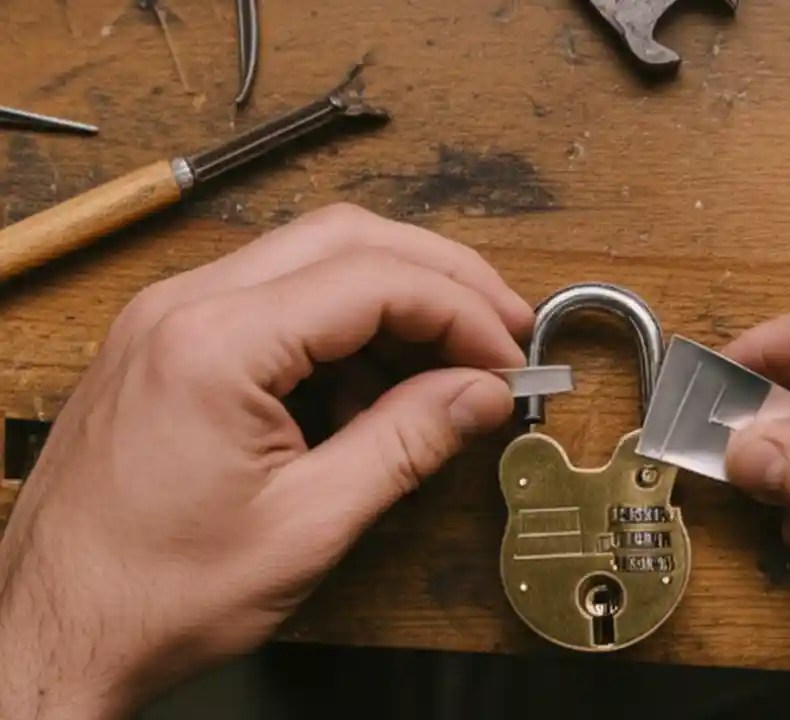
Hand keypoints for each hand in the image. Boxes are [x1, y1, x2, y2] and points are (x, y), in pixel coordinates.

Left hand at [0, 204, 531, 718]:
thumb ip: (407, 443)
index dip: (461, 310)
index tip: (509, 355)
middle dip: (439, 278)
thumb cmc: (154, 594)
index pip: (374, 279)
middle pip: (347, 239)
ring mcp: (169, 319)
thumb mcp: (308, 525)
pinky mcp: (168, 344)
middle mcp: (184, 306)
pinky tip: (369, 398)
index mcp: (215, 343)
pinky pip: (275, 304)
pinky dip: (341, 333)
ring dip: (392, 303)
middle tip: (501, 329)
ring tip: (443, 376)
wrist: (47, 632)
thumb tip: (483, 392)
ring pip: (312, 260)